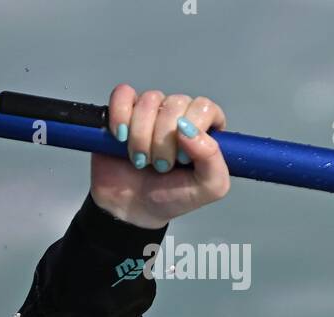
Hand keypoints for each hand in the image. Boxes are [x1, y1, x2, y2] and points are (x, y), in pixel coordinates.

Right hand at [89, 84, 230, 229]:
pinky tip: (121, 137)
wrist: (132, 207)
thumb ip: (213, 160)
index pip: (206, 107)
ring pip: (149, 100)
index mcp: (205, 131)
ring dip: (142, 135)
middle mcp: (180, 117)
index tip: (184, 157)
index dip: (193, 128)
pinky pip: (122, 94)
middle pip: (176, 103)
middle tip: (162, 165)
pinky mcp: (124, 111)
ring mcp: (151, 112)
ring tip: (142, 160)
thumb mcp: (209, 188)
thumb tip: (189, 129)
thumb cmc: (172, 197)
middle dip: (165, 139)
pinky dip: (120, 115)